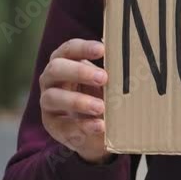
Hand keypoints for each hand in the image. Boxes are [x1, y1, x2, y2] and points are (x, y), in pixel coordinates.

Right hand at [40, 39, 111, 163]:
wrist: (95, 131)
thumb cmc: (100, 97)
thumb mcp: (106, 84)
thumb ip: (113, 72)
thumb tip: (132, 59)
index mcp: (65, 63)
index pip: (68, 50)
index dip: (83, 48)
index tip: (102, 50)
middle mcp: (51, 80)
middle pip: (55, 69)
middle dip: (79, 72)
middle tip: (103, 78)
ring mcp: (48, 103)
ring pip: (53, 97)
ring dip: (78, 101)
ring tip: (101, 107)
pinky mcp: (52, 126)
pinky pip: (63, 125)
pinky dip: (82, 126)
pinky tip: (99, 125)